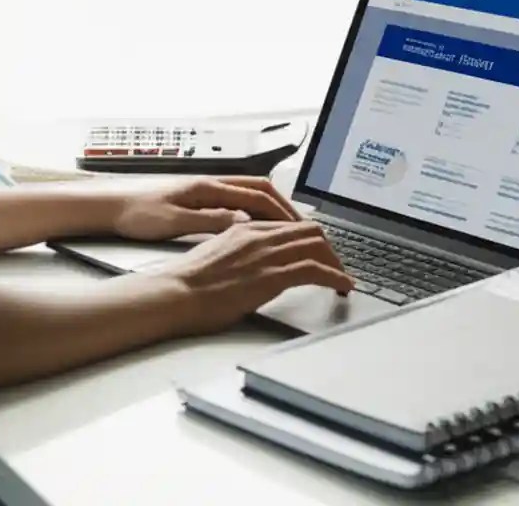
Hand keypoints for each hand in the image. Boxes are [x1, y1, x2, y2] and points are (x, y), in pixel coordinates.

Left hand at [112, 176, 300, 241]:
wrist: (109, 205)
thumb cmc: (135, 212)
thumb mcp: (174, 221)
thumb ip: (209, 220)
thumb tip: (242, 222)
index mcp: (206, 187)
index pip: (257, 195)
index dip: (281, 213)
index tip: (299, 228)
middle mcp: (209, 184)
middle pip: (260, 189)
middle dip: (284, 208)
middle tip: (303, 228)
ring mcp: (204, 190)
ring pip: (250, 194)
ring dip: (271, 209)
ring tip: (287, 229)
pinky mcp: (197, 199)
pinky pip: (236, 202)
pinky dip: (254, 212)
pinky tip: (256, 229)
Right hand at [155, 221, 353, 335]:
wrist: (175, 293)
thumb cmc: (187, 282)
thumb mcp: (215, 256)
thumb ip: (236, 252)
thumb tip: (249, 263)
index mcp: (245, 229)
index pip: (289, 225)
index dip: (310, 239)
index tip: (318, 253)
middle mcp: (259, 235)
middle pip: (309, 230)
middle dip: (328, 248)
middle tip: (335, 266)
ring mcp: (266, 254)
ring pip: (316, 245)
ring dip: (336, 262)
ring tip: (342, 278)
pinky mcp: (272, 275)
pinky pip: (315, 269)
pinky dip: (335, 277)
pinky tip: (342, 286)